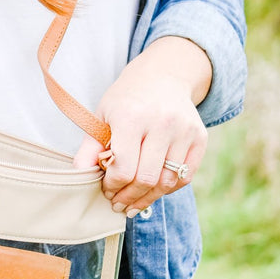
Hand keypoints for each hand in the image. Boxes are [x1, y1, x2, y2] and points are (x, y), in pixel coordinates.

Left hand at [72, 37, 209, 217]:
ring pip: (167, 181)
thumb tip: (80, 173)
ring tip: (133, 204)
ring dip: (148, 198)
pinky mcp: (199, 137)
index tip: (106, 189)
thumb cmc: (127, 99)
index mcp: (132, 117)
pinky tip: (154, 191)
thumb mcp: (102, 115)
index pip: (124, 167)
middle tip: (118, 203)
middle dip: (129, 197)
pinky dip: (168, 189)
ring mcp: (184, 130)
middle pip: (146, 178)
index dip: (113, 186)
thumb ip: (90, 147)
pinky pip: (185, 176)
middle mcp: (162, 122)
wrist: (163, 75)